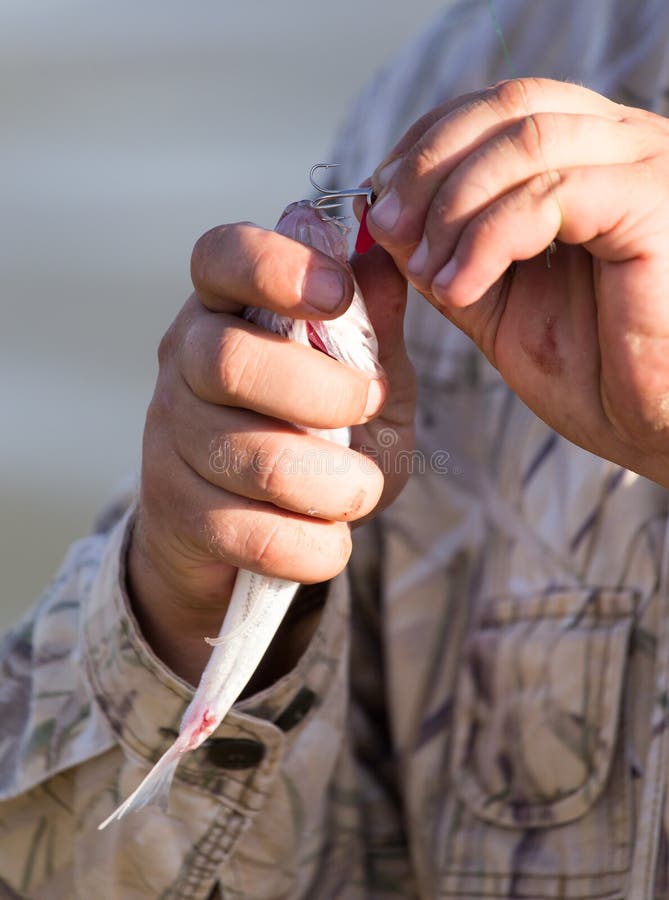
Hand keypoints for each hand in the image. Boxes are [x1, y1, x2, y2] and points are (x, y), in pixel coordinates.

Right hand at [128, 222, 413, 681]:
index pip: (221, 256)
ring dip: (334, 484)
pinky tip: (332, 538)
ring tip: (361, 488)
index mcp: (226, 308)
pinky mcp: (181, 513)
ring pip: (252, 458)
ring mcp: (173, 439)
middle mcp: (185, 363)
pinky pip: (254, 534)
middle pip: (230, 361)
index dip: (276, 267)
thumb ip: (374, 325)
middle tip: (369, 405)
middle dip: (321, 392)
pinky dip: (315, 544)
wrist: (249, 525)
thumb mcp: (361, 373)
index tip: (337, 293)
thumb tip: (387, 259)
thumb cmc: (316, 432)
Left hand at [362, 77, 668, 485]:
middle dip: (429, 166)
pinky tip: (459, 288)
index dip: (427, 141)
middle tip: (388, 225)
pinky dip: (488, 240)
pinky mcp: (654, 206)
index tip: (380, 196)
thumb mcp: (494, 303)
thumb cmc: (593, 371)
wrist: (657, 426)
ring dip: (454, 208)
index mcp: (588, 158)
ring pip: (525, 143)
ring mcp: (644, 168)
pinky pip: (552, 195)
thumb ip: (445, 253)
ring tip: (431, 273)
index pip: (498, 107)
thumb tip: (386, 214)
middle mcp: (622, 146)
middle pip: (508, 108)